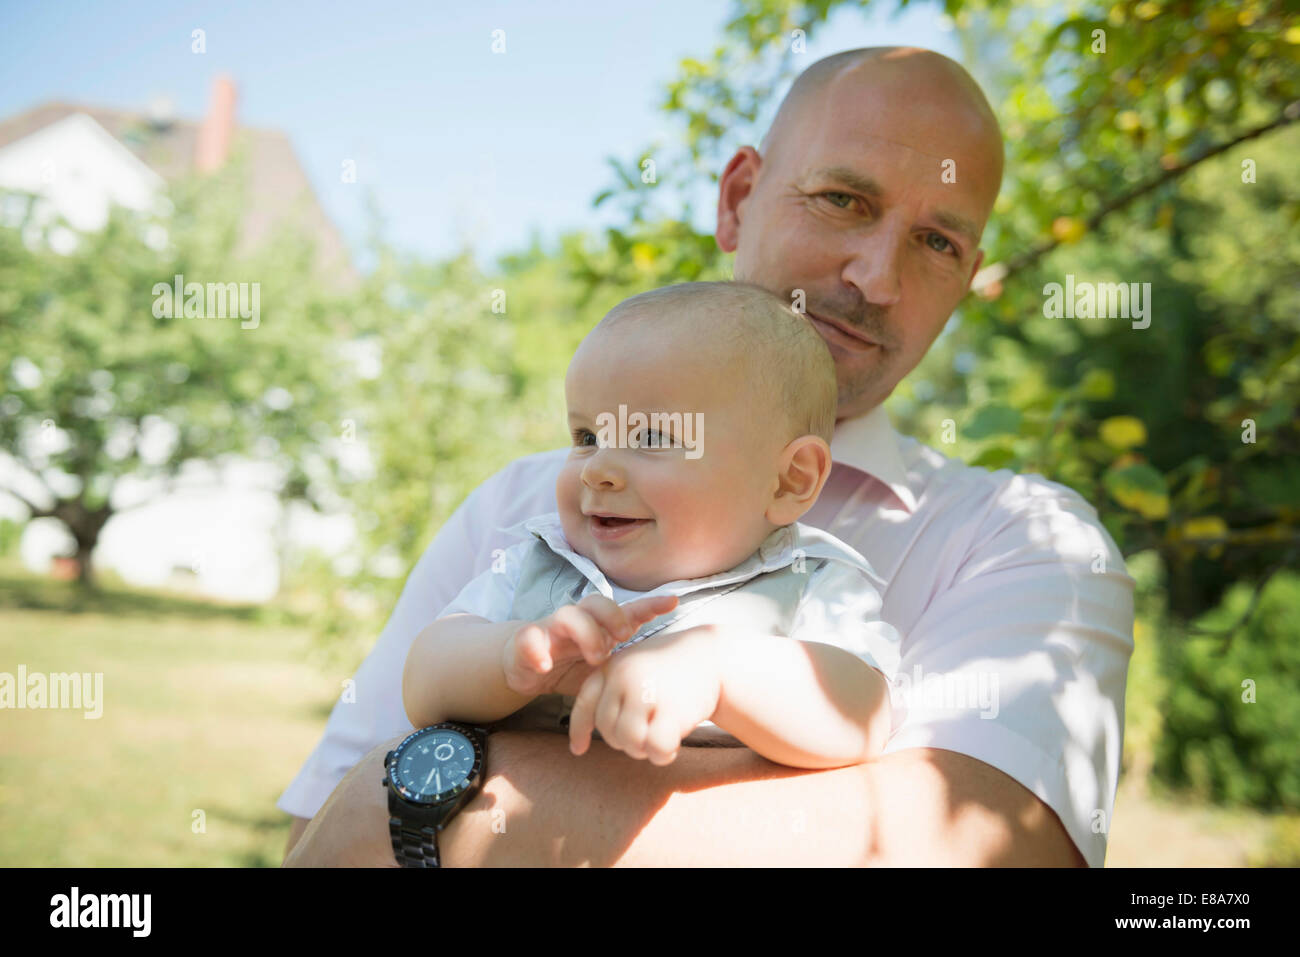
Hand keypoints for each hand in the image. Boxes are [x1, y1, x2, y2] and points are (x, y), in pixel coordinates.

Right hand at [502, 593, 677, 697]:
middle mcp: (577, 622)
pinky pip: (529, 637)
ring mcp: (551, 629)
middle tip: (625, 637)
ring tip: (595, 657)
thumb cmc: (571, 667)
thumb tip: (663, 686)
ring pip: (567, 614)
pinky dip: (537, 650)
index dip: (649, 605)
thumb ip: (625, 672)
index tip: (673, 602)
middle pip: (596, 602)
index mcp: (599, 627)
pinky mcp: (526, 642)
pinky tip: (546, 665)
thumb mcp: (603, 672)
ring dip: (585, 632)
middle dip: (614, 616)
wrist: (527, 668)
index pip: (626, 611)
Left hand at [568, 624, 723, 764]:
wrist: (713, 657)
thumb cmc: (673, 668)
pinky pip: (654, 747)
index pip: (586, 704)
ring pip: (628, 741)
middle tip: (648, 734)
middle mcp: (624, 677)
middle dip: (624, 741)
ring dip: (643, 749)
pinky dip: (663, 754)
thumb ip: (614, 693)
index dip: (579, 730)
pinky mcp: (670, 709)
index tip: (578, 750)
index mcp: (613, 666)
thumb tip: (590, 736)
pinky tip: (673, 744)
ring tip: (660, 737)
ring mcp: (646, 692)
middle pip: (607, 729)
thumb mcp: (637, 668)